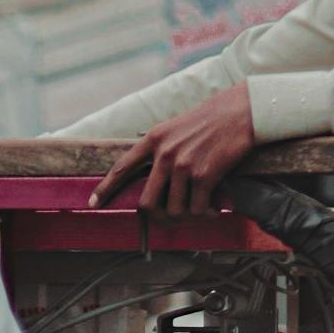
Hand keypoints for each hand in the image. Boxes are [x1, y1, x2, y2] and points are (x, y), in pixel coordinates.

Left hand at [89, 81, 257, 211]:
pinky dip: (206, 214)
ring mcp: (183, 165)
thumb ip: (161, 149)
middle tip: (171, 220)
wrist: (240, 112)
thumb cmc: (210, 121)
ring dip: (188, 217)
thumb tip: (155, 180)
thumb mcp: (175, 128)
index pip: (122, 168)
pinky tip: (214, 209)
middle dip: (157, 218)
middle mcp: (164, 154)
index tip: (93, 203)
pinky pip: (196, 209)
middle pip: (147, 203)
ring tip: (201, 211)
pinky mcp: (203, 175)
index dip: (105, 189)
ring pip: (174, 210)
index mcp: (153, 139)